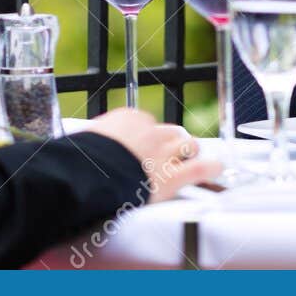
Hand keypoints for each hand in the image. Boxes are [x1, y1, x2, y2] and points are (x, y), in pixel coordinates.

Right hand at [88, 108, 222, 201]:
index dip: (146, 139)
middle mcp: (149, 131)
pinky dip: (211, 168)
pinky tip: (218, 169)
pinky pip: (202, 168)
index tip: (141, 149)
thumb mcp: (83, 142)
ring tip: (188, 163)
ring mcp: (163, 153)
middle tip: (165, 158)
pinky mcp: (173, 176)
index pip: (145, 123)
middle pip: (170, 132)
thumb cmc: (77, 162)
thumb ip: (95, 144)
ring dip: (188, 154)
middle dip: (170, 144)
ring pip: (188, 145)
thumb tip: (83, 152)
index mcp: (126, 119)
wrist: (85, 176)